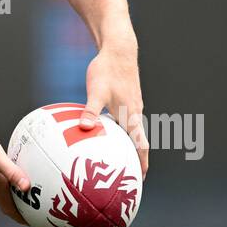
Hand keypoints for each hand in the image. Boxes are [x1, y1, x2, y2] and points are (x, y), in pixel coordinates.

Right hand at [0, 121, 30, 226]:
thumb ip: (11, 171)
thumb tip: (26, 186)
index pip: (10, 211)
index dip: (24, 219)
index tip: (36, 222)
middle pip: (9, 205)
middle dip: (23, 211)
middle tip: (38, 210)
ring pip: (3, 195)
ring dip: (16, 198)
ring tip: (30, 194)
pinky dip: (10, 184)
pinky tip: (14, 173)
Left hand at [80, 43, 148, 179]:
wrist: (118, 49)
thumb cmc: (108, 69)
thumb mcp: (96, 91)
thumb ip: (91, 110)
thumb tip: (84, 127)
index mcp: (131, 114)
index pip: (141, 144)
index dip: (142, 162)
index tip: (141, 177)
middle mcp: (135, 112)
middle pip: (138, 140)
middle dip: (135, 158)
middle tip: (129, 174)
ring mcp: (132, 104)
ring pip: (132, 129)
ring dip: (129, 143)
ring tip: (119, 156)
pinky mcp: (127, 97)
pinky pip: (126, 119)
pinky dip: (121, 129)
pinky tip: (107, 129)